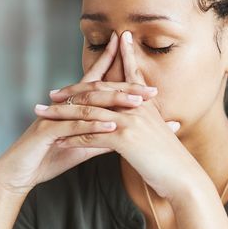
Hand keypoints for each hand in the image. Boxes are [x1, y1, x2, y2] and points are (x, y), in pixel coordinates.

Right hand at [0, 32, 174, 196]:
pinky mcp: (46, 131)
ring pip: (88, 105)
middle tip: (151, 90)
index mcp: (73, 106)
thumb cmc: (49, 158)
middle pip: (98, 90)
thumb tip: (127, 133)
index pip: (98, 83)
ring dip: (114, 103)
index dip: (117, 71)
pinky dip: (93, 126)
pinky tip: (111, 127)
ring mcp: (54, 116)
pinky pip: (73, 127)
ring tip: (138, 104)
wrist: (18, 174)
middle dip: (125, 87)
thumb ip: (102, 137)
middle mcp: (64, 105)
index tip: (144, 70)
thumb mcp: (81, 146)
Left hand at [37, 30, 208, 202]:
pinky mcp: (125, 139)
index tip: (99, 50)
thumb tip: (140, 116)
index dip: (114, 59)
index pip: (126, 75)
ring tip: (44, 116)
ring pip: (89, 112)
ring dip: (63, 115)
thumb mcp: (159, 133)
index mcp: (145, 103)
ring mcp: (131, 121)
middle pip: (98, 92)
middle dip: (72, 92)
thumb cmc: (172, 160)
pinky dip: (73, 138)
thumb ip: (148, 121)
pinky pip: (91, 135)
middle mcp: (137, 106)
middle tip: (52, 94)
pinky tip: (58, 141)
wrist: (184, 178)